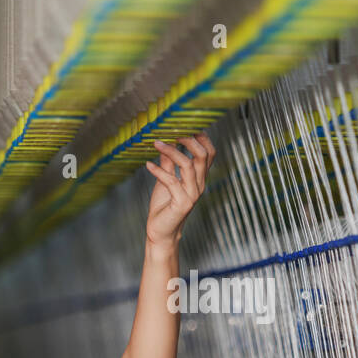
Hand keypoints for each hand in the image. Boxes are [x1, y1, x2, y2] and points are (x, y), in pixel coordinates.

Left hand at [144, 132, 215, 246]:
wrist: (161, 231)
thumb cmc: (164, 206)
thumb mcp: (166, 180)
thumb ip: (169, 163)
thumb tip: (166, 143)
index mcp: (199, 178)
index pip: (209, 153)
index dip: (201, 138)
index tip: (185, 126)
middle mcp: (200, 185)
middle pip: (202, 155)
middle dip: (188, 140)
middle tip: (172, 132)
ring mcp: (192, 194)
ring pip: (188, 165)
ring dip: (171, 151)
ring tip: (156, 143)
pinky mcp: (182, 203)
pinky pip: (171, 181)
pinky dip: (158, 171)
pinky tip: (148, 165)